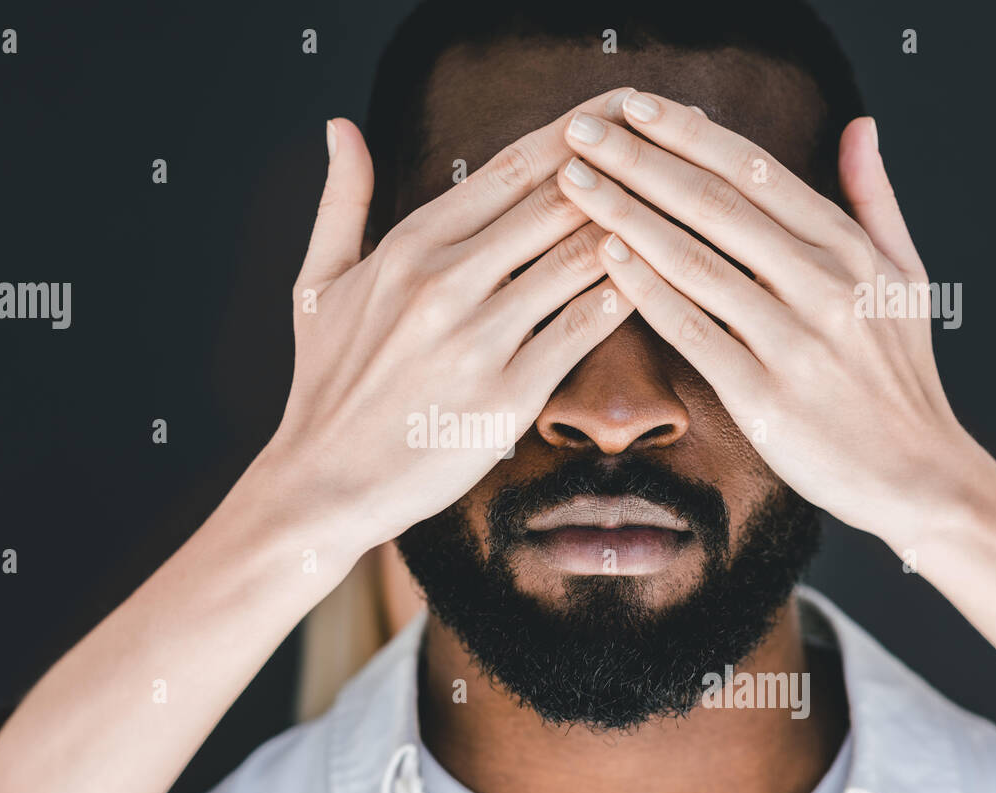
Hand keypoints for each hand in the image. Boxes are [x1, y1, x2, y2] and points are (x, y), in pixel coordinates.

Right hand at [257, 91, 637, 558]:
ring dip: (632, 232)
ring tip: (678, 214)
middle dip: (623, 170)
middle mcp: (444, 282)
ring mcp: (477, 339)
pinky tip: (652, 282)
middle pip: (558, 203)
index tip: (626, 107)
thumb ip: (342, 200)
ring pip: (580, 261)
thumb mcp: (317, 283)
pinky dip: (622, 299)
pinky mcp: (507, 396)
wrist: (323, 481)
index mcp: (408, 246)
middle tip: (676, 151)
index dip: (580, 130)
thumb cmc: (325, 383)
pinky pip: (583, 330)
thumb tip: (343, 125)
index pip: (512, 168)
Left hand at [555, 92, 972, 549]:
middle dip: (640, 161)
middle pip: (715, 205)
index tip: (634, 107)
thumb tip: (860, 126)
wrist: (919, 474)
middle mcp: (825, 284)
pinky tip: (605, 257)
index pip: (756, 172)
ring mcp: (795, 341)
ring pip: (696, 262)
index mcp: (851, 248)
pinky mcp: (765, 396)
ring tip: (574, 184)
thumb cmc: (902, 376)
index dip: (689, 135)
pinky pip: (693, 332)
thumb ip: (875, 200)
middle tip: (583, 133)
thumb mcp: (906, 278)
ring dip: (627, 215)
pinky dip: (647, 291)